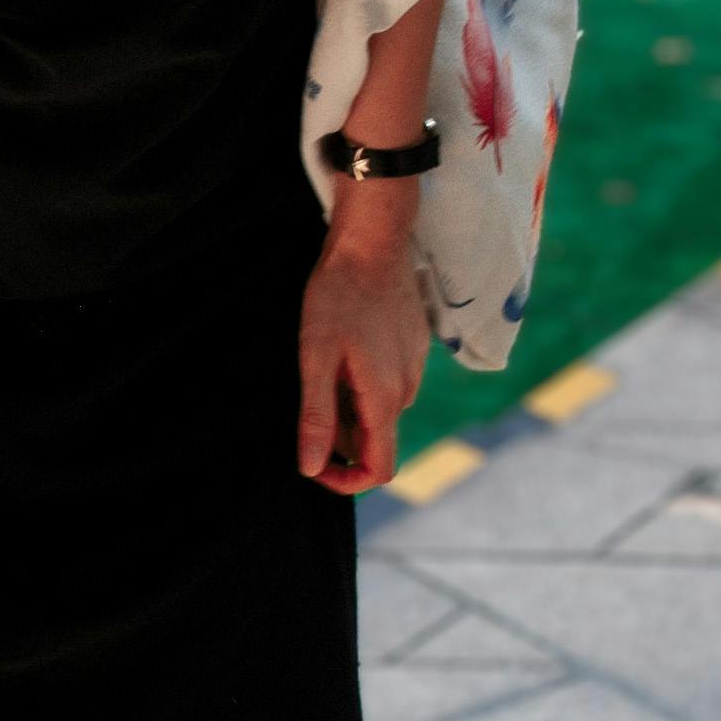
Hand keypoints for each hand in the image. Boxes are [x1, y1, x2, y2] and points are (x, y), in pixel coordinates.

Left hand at [297, 201, 428, 493]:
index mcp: (385, 399)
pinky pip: (387, 383)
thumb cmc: (339, 295)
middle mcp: (407, 390)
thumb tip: (311, 469)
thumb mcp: (316, 358)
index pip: (378, 470)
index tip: (312, 464)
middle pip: (374, 440)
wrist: (373, 240)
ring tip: (322, 363)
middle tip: (307, 392)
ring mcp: (413, 368)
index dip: (344, 480)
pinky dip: (360, 381)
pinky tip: (341, 346)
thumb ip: (317, 417)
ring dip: (348, 404)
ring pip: (379, 410)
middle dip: (337, 434)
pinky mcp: (412, 348)